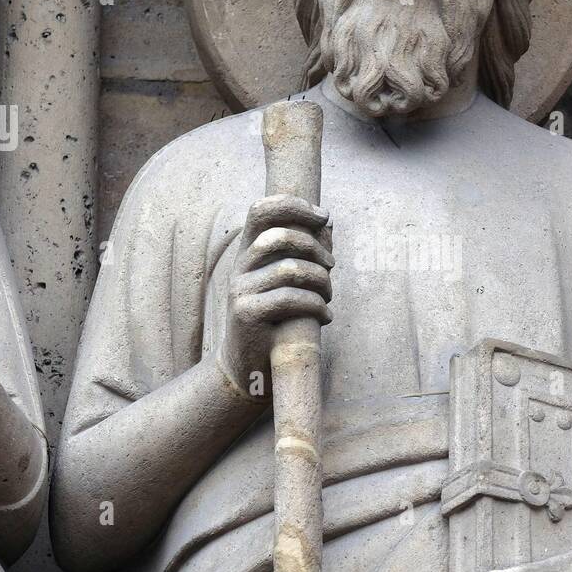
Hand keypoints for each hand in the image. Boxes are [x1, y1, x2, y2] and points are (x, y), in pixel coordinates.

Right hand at [219, 194, 333, 399]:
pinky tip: (325, 317)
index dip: (294, 206)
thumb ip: (301, 252)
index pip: (261, 209)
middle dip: (316, 248)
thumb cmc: (275, 318)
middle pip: (280, 237)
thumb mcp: (283, 280)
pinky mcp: (248, 314)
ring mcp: (241, 289)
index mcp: (248, 251)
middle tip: (331, 267)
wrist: (247, 365)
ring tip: (328, 297)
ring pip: (291, 269)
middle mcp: (240, 266)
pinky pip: (292, 299)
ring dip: (322, 282)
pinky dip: (318, 306)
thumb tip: (328, 220)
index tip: (324, 217)